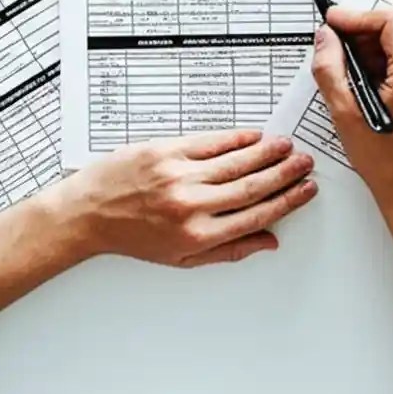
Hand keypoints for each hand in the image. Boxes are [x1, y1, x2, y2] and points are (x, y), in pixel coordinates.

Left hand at [57, 130, 316, 266]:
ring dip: (266, 153)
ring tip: (286, 147)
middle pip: (252, 186)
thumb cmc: (132, 236)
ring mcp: (178, 175)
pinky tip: (253, 136)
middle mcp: (191, 205)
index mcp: (198, 235)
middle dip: (284, 174)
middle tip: (304, 164)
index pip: (256, 216)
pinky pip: (209, 142)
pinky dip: (235, 138)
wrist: (88, 213)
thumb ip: (229, 250)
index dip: (286, 202)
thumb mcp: (181, 257)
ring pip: (235, 161)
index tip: (304, 191)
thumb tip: (268, 241)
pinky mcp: (164, 151)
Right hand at [310, 6, 392, 216]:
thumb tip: (326, 39)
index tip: (333, 22)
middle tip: (335, 50)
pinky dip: (386, 62)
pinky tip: (368, 84)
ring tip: (350, 75)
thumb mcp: (346, 114)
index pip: (390, 21)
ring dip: (373, 50)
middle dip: (363, 35)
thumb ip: (330, 69)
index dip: (357, 17)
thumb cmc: (386, 163)